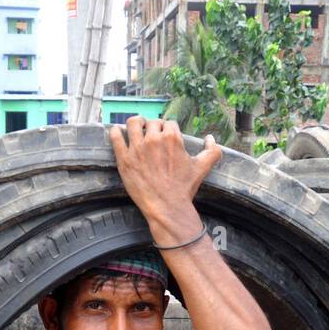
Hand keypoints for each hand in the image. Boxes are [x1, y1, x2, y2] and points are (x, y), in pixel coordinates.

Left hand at [109, 118, 221, 246]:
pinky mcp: (124, 159)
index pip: (169, 123)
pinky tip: (118, 133)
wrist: (166, 207)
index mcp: (172, 138)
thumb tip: (211, 138)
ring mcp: (137, 148)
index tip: (165, 136)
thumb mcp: (202, 168)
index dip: (168, 129)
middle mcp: (153, 139)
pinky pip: (116, 137)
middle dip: (153, 127)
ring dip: (135, 123)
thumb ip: (212, 151)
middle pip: (152, 122)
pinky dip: (116, 132)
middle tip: (151, 136)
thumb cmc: (184, 188)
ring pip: (133, 123)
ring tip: (136, 129)